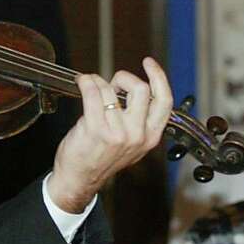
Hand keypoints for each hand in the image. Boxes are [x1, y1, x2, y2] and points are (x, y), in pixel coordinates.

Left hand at [46, 57, 172, 212]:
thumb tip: (133, 89)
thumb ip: (139, 120)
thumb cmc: (100, 159)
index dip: (159, 77)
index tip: (149, 64)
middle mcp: (137, 135)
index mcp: (150, 136)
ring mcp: (118, 133)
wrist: (79, 180)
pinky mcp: (97, 129)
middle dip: (124, 78)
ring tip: (91, 88)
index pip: (164, 101)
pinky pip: (93, 93)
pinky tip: (83, 83)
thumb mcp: (131, 144)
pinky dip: (86, 82)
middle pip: (141, 89)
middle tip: (112, 84)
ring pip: (111, 90)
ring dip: (98, 82)